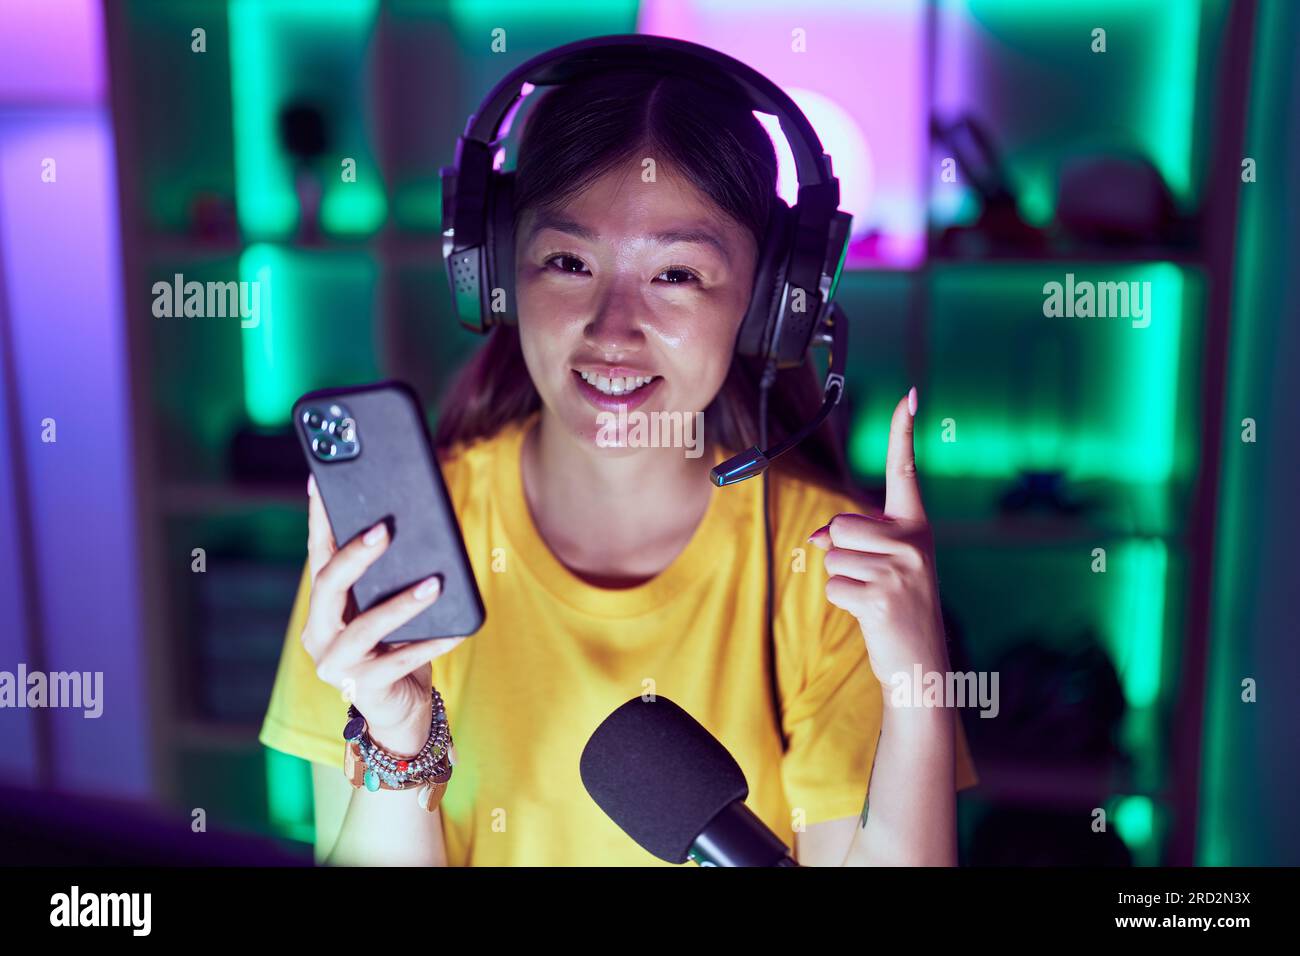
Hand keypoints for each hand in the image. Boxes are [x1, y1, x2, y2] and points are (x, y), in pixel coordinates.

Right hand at [300, 474, 464, 754]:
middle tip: (386, 528)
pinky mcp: (364, 688)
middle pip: (329, 585)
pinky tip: (455, 631)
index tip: (321, 481)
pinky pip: (399, 662)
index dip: (318, 518)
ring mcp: (336, 664)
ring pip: (364, 627)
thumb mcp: (387, 606)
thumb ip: (390, 576)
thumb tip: (417, 526)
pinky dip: (430, 644)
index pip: (318, 554)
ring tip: (435, 584)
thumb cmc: (396, 646)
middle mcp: (319, 633)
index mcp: (323, 606)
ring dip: (400, 604)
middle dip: (357, 555)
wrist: (401, 708)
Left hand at [808, 388, 947, 690]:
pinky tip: (869, 614)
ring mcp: (901, 568)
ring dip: (842, 578)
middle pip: (841, 524)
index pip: (905, 472)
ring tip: (872, 598)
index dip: (902, 433)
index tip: (908, 395)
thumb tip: (817, 538)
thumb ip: (854, 542)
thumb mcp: (883, 566)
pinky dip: (841, 601)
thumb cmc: (896, 608)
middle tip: (872, 581)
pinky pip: (833, 584)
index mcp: (916, 528)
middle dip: (842, 552)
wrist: (920, 665)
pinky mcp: (883, 595)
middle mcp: (914, 542)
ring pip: (833, 554)